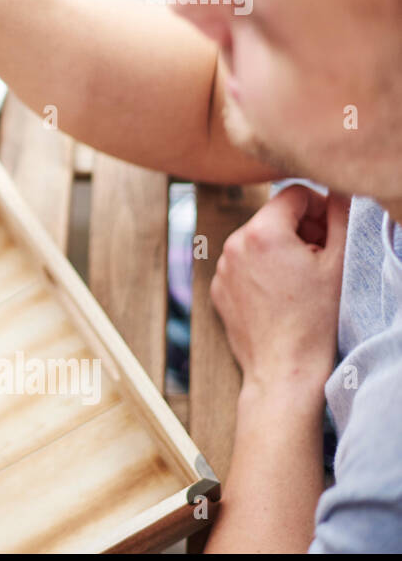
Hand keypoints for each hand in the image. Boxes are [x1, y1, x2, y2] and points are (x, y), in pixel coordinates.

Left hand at [209, 184, 348, 398]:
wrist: (284, 369)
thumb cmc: (316, 319)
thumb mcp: (339, 262)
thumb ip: (341, 216)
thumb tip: (338, 191)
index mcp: (260, 232)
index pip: (292, 194)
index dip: (319, 207)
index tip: (331, 232)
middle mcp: (232, 245)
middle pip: (273, 217)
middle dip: (301, 230)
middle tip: (322, 257)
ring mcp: (221, 269)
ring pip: (257, 241)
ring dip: (282, 250)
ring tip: (303, 280)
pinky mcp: (218, 289)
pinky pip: (243, 265)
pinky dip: (263, 271)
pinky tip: (282, 295)